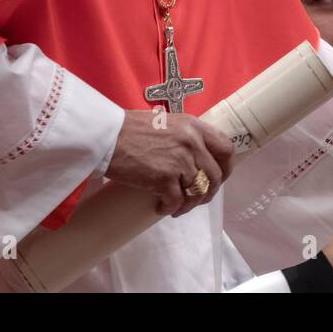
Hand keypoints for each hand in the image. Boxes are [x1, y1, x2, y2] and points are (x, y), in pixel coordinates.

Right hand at [105, 109, 233, 216]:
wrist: (106, 136)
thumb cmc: (131, 129)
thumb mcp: (168, 123)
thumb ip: (186, 136)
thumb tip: (196, 156)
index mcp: (195, 127)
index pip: (226, 149)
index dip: (226, 167)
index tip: (218, 177)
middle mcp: (192, 143)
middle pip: (216, 176)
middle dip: (209, 192)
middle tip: (198, 198)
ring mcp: (180, 161)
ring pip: (198, 192)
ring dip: (189, 204)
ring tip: (178, 207)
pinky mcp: (163, 179)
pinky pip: (176, 201)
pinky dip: (170, 209)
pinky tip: (161, 208)